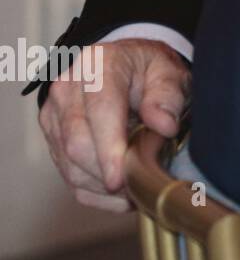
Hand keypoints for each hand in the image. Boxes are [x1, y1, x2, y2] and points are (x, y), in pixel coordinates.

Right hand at [38, 38, 190, 212]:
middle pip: (77, 144)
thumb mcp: (169, 72)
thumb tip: (164, 125)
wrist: (125, 64)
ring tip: (135, 188)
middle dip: (108, 173)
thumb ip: (168, 96)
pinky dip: (95, 193)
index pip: (99, 111)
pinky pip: (68, 176)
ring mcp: (54, 115)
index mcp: (97, 66)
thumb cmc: (148, 69)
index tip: (121, 178)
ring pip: (70, 166)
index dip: (109, 149)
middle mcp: (66, 90)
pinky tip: (120, 194)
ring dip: (102, 186)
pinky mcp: (51, 138)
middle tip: (141, 184)